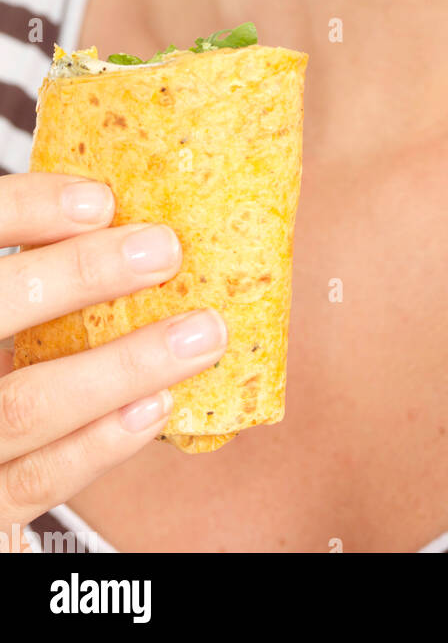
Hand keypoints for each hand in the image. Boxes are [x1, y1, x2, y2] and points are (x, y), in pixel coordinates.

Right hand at [0, 171, 226, 550]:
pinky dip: (102, 443)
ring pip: (26, 404)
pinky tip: (158, 405)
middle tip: (164, 250)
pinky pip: (40, 477)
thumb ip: (45, 274)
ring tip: (199, 333)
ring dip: (123, 366)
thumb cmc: (8, 364)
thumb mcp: (14, 313)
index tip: (101, 198)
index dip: (24, 209)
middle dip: (79, 277)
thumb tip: (134, 214)